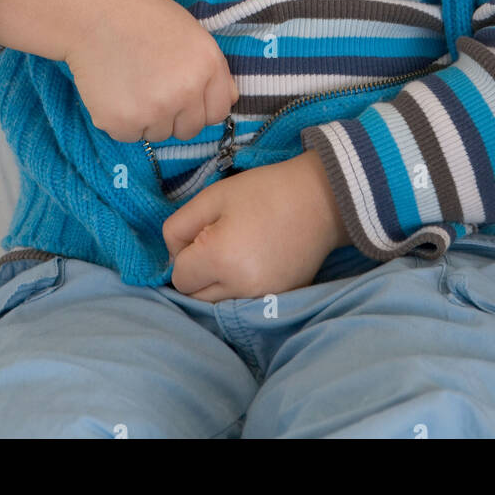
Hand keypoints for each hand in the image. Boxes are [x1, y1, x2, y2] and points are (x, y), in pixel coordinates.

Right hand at [63, 0, 237, 142]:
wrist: (94, 14)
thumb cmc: (144, 18)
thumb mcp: (192, 33)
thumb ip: (214, 70)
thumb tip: (229, 101)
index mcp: (207, 66)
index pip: (219, 112)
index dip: (201, 104)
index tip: (184, 92)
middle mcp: (186, 92)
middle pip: (190, 129)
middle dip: (175, 115)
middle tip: (153, 85)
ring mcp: (154, 110)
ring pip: (159, 134)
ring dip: (148, 118)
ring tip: (132, 83)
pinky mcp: (122, 122)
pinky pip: (130, 136)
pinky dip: (122, 120)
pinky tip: (115, 90)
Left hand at [162, 149, 350, 301]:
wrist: (321, 199)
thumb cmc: (264, 191)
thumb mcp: (213, 196)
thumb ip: (179, 226)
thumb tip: (173, 253)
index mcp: (220, 259)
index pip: (179, 276)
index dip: (185, 252)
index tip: (204, 231)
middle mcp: (239, 288)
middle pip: (196, 296)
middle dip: (198, 272)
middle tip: (220, 240)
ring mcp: (262, 299)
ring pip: (218, 304)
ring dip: (218, 283)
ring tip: (238, 251)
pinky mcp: (279, 301)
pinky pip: (244, 303)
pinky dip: (241, 288)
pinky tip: (255, 262)